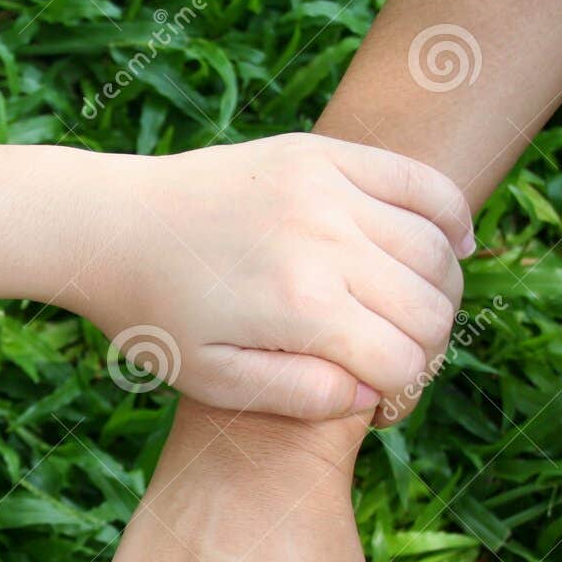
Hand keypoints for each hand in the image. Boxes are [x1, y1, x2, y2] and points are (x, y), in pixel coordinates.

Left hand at [69, 133, 470, 421]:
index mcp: (298, 306)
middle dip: (425, 350)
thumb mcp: (213, 380)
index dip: (401, 396)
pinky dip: (450, 218)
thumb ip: (298, 396)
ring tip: (409, 318)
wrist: (110, 227)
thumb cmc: (155, 315)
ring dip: (439, 293)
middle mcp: (323, 240)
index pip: (402, 362)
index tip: (379, 407)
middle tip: (394, 365)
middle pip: (430, 308)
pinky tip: (451, 249)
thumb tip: (370, 393)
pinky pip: (421, 181)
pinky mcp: (323, 154)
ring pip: (435, 249)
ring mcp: (327, 189)